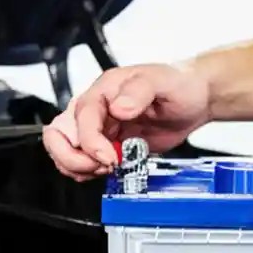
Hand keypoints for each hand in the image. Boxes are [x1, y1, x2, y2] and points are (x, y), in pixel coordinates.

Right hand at [42, 63, 212, 180]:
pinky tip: (111, 168)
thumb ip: (139, 90)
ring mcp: (100, 128)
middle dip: (73, 157)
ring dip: (81, 167)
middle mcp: (97, 108)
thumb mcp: (163, 80)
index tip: (111, 157)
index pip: (82, 117)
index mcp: (105, 89)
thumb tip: (119, 107)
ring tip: (109, 167)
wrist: (194, 99)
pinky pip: (83, 162)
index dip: (91, 141)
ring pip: (65, 151)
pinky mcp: (108, 144)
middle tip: (102, 165)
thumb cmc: (178, 84)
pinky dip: (90, 172)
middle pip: (59, 135)